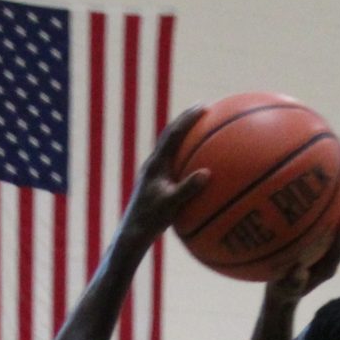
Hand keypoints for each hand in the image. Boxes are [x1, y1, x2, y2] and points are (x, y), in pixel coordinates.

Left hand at [114, 104, 211, 247]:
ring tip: (201, 128)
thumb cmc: (150, 221)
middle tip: (204, 108)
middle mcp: (153, 164)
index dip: (188, 119)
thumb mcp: (171, 206)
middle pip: (171, 134)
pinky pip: (174, 162)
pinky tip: (199, 162)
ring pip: (170, 147)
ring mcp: (154, 173)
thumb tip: (207, 173)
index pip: (173, 135)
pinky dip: (186, 156)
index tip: (204, 107)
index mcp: (156, 164)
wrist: (132, 233)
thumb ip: (187, 189)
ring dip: (185, 135)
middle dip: (187, 120)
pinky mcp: (156, 182)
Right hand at [267, 195, 339, 301]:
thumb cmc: (284, 289)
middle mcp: (333, 254)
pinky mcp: (324, 238)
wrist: (286, 291)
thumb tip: (298, 271)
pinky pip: (332, 216)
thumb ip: (292, 282)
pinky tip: (329, 181)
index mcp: (328, 267)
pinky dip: (334, 201)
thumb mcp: (285, 289)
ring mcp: (330, 245)